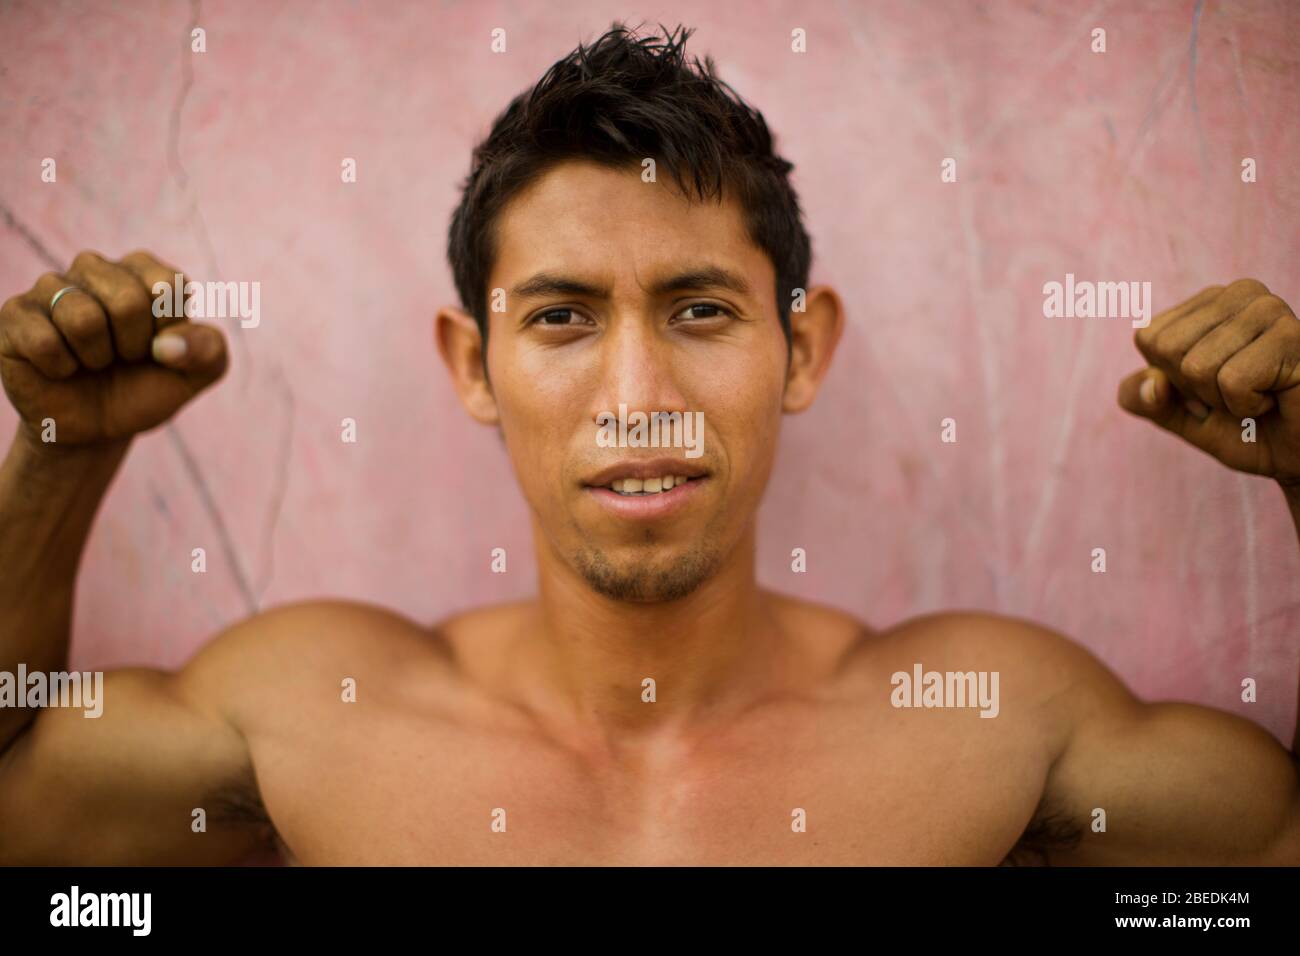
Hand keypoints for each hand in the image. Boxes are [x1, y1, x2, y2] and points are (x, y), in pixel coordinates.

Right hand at [0, 250, 227, 447]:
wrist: (98, 427)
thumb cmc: (146, 388)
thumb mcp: (196, 374)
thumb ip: (208, 351)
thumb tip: (167, 347)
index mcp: (143, 270)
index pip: (169, 287)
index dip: (169, 331)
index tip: (159, 345)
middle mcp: (95, 267)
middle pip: (128, 301)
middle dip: (133, 346)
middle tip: (123, 357)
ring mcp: (51, 287)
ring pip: (83, 318)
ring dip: (96, 358)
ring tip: (93, 362)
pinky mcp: (15, 314)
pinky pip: (44, 340)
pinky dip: (61, 368)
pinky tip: (61, 368)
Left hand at [1118, 279, 1299, 484]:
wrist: (1298, 456)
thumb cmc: (1243, 428)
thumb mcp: (1178, 416)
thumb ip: (1143, 398)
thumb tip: (1150, 383)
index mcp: (1207, 303)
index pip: (1148, 338)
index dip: (1173, 380)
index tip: (1213, 387)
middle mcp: (1239, 294)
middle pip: (1169, 349)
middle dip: (1197, 390)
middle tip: (1239, 395)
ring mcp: (1269, 310)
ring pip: (1197, 365)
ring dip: (1224, 400)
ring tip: (1260, 395)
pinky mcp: (1292, 336)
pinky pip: (1233, 381)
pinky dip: (1249, 405)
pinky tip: (1277, 397)